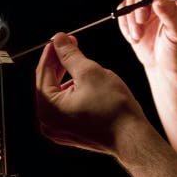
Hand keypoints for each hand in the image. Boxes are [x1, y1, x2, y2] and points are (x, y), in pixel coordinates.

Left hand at [35, 33, 146, 155]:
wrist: (133, 138)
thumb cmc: (114, 109)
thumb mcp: (90, 72)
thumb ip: (70, 54)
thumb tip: (58, 40)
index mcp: (48, 109)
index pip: (43, 72)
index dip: (53, 51)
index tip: (60, 38)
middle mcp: (48, 123)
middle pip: (48, 83)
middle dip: (59, 63)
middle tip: (70, 45)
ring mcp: (58, 130)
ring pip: (57, 94)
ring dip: (66, 76)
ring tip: (79, 62)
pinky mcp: (70, 132)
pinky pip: (64, 106)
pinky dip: (71, 91)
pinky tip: (82, 81)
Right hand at [118, 0, 176, 71]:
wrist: (163, 66)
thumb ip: (171, 16)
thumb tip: (157, 0)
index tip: (150, 10)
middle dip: (139, 4)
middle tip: (141, 21)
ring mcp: (147, 4)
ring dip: (131, 16)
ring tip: (137, 35)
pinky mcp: (134, 13)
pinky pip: (123, 8)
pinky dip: (124, 23)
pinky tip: (134, 37)